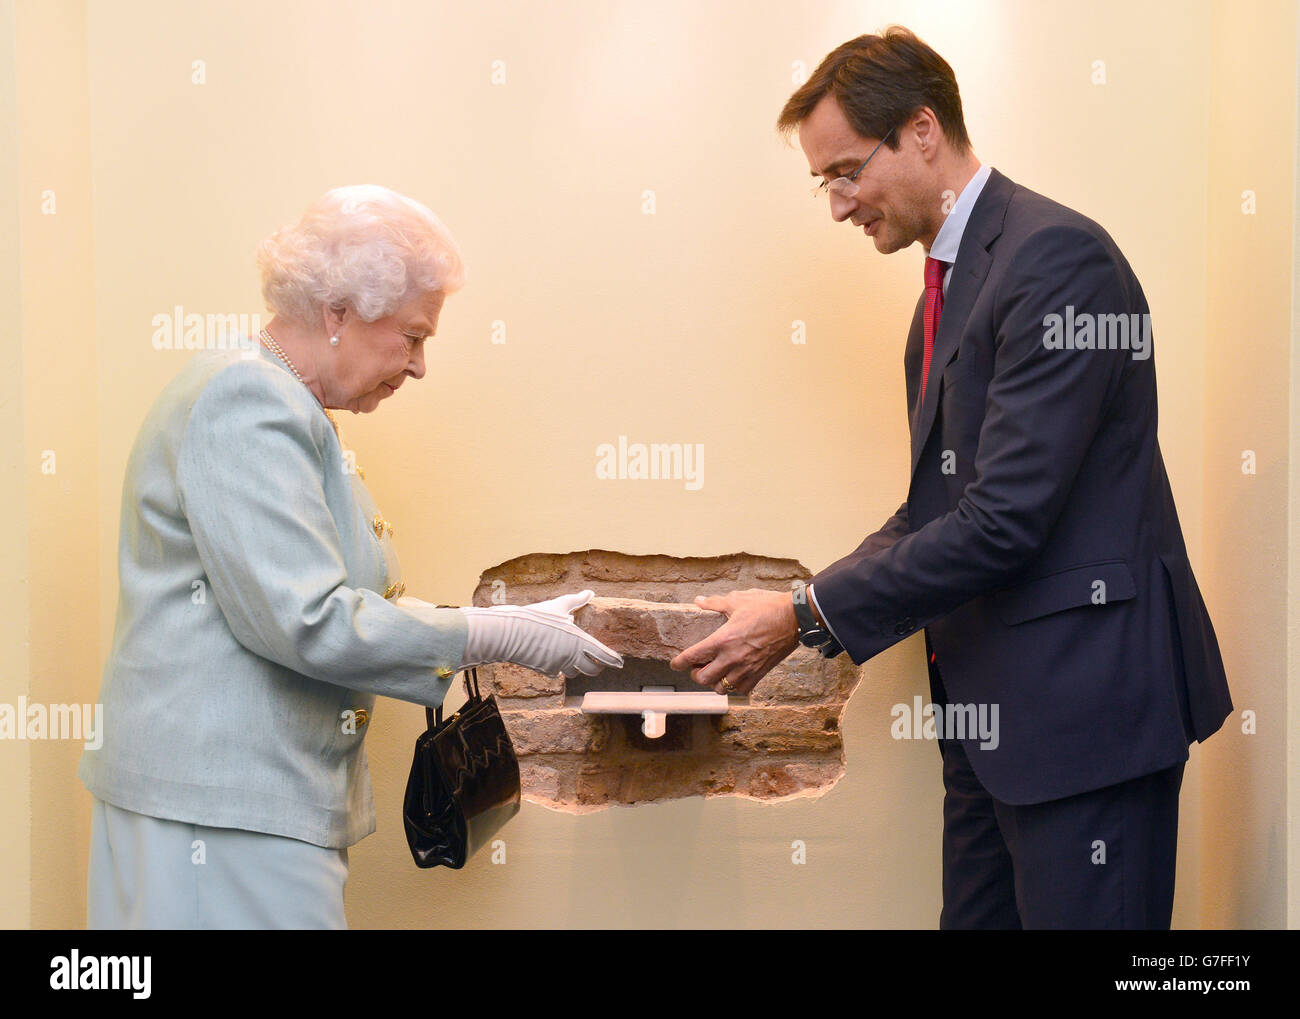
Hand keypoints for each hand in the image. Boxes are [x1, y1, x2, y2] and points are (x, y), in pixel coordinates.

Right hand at [457, 589, 623, 676]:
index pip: (603, 655)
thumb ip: (576, 600)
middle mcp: (572, 655)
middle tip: (598, 664)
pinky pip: (556, 672)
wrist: (510, 631)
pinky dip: (557, 667)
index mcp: (579, 640)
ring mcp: (559, 665)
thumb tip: (590, 592)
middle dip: (596, 667)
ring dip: (576, 668)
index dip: (613, 660)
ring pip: (574, 673)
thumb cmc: (536, 616)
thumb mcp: (559, 605)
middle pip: (592, 670)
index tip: (620, 664)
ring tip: (574, 660)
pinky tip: (553, 659)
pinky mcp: (546, 670)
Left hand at [669, 588, 798, 694]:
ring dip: (714, 682)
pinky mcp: (760, 673)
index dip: (679, 662)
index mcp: (723, 639)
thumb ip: (715, 603)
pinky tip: (733, 676)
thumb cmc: (767, 607)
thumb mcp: (738, 600)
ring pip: (721, 688)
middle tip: (698, 666)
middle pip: (703, 678)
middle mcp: (732, 658)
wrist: (795, 618)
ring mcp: (747, 668)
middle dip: (696, 674)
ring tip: (715, 672)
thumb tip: (699, 601)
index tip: (674, 664)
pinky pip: (741, 690)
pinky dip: (733, 687)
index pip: (693, 656)